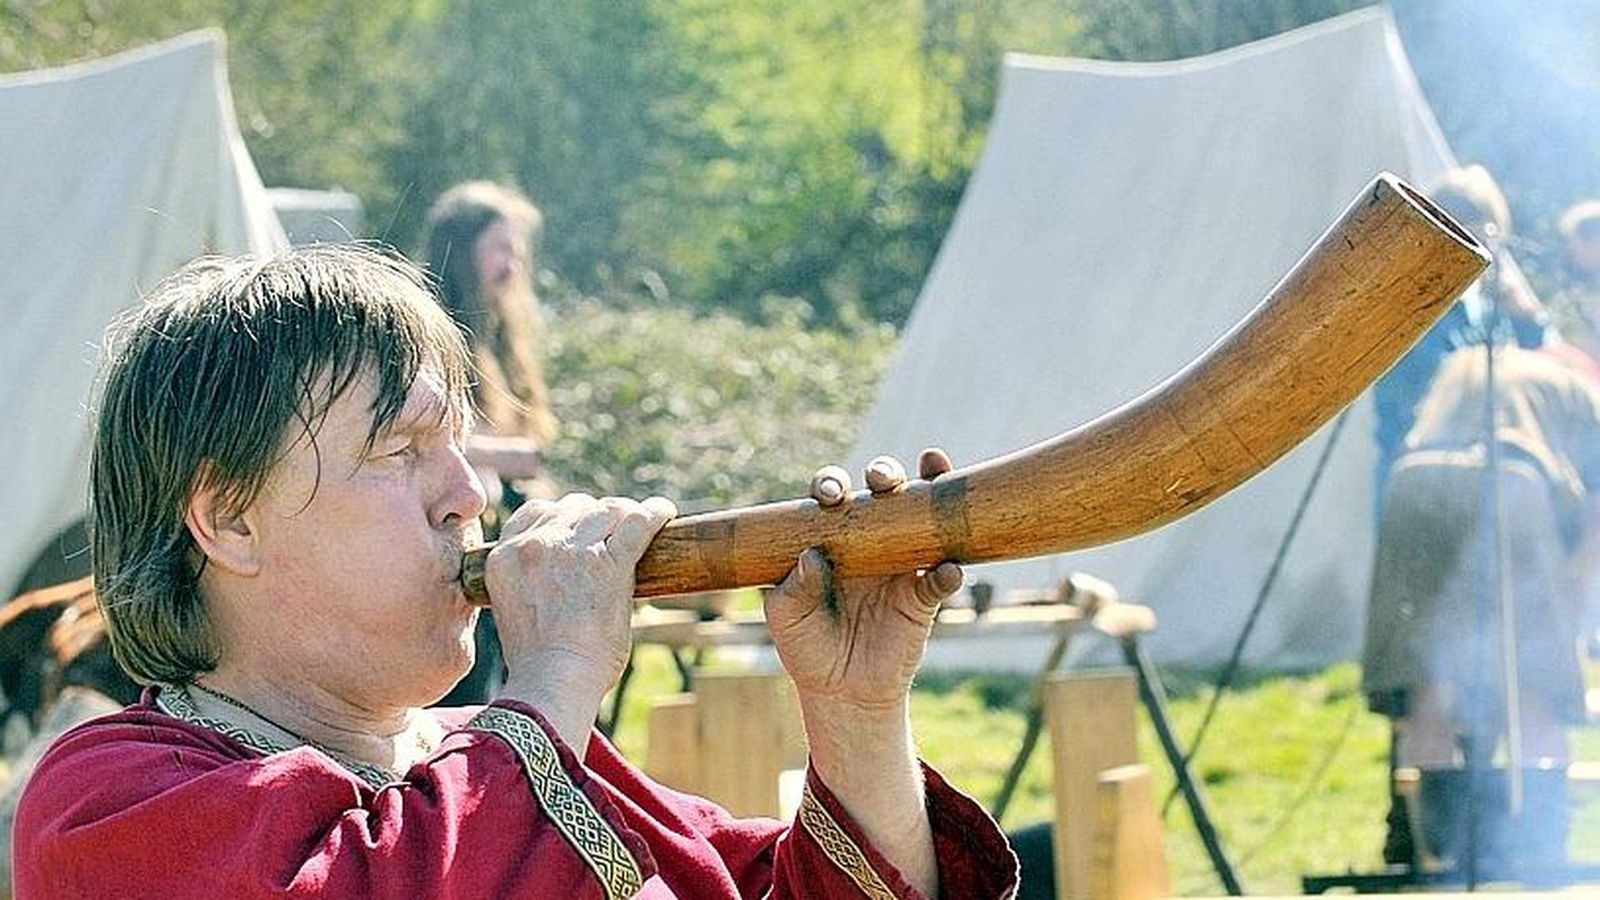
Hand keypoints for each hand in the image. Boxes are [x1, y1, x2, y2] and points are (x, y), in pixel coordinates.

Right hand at [486, 493, 674, 701]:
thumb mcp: (513, 609)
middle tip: (613, 537)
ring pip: (607, 510)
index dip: (564, 517)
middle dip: (595, 518)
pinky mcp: (608, 563)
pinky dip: (655, 514)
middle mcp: (535, 545)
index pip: (536, 511)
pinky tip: (665, 514)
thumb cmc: (538, 661)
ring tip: (639, 525)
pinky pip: (637, 522)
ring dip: (624, 516)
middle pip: (574, 506)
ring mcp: (572, 550)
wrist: (555, 681)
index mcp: (504, 556)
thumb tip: (557, 578)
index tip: (580, 530)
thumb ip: (528, 582)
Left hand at [767, 450, 962, 711]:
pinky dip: (949, 572)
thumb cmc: (807, 645)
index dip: (831, 484)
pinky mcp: (923, 597)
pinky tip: (950, 568)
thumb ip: (793, 588)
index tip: (830, 494)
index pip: (833, 496)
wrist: (840, 691)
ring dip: (931, 492)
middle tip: (880, 479)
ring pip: (923, 517)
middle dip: (885, 473)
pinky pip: (941, 579)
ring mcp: (900, 565)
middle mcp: (869, 539)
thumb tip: (811, 557)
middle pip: (883, 491)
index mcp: (830, 536)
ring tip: (933, 476)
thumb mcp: (786, 618)